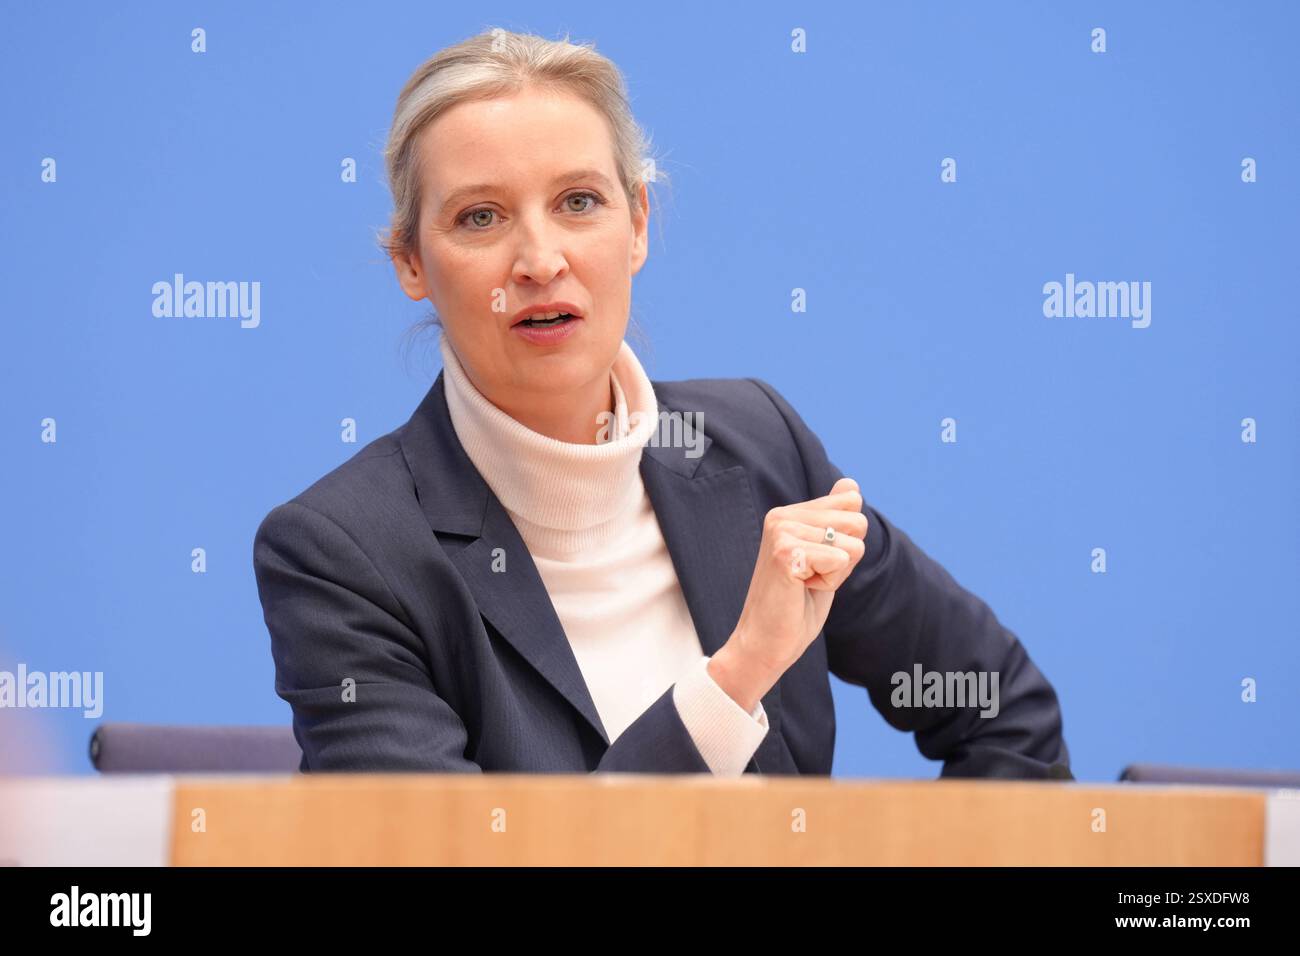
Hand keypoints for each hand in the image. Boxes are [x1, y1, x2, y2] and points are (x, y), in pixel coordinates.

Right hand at [709, 477, 867, 710]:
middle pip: (858, 523)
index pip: (853, 507)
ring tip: (803, 585)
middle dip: (845, 558)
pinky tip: (800, 591)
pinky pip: (841, 560)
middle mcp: (782, 515)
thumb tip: (851, 486)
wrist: (765, 643)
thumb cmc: (795, 605)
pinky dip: (829, 584)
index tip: (816, 565)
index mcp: (790, 512)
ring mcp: (781, 532)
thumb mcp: (824, 557)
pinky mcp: (785, 553)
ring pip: (853, 546)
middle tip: (810, 578)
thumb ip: (835, 521)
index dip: (846, 545)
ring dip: (836, 574)